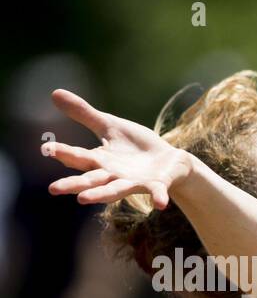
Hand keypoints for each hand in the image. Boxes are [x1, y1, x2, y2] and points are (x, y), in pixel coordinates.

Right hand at [42, 88, 191, 210]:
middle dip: (74, 184)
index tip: (46, 149)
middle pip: (91, 180)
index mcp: (101, 161)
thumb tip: (54, 93)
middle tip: (53, 189)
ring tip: (83, 200)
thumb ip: (84, 114)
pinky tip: (160, 204)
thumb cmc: (136, 146)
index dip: (64, 153)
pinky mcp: (157, 185)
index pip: (79, 157)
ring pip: (115, 190)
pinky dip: (159, 197)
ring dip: (101, 195)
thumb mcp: (110, 126)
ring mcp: (135, 182)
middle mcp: (114, 175)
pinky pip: (157, 192)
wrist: (169, 160)